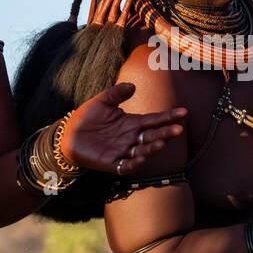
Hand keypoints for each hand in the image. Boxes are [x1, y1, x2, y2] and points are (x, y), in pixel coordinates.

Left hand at [61, 82, 187, 176]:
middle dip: (166, 133)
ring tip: (161, 142)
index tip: (184, 112)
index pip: (154, 120)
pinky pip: (126, 166)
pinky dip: (134, 164)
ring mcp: (123, 151)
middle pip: (152, 135)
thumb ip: (117, 93)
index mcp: (132, 123)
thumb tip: (133, 86)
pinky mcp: (112, 163)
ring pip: (142, 151)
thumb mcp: (102, 101)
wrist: (68, 135)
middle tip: (178, 129)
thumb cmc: (86, 117)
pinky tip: (141, 159)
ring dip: (152, 148)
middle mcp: (131, 138)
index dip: (169, 117)